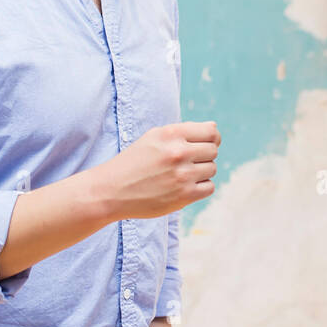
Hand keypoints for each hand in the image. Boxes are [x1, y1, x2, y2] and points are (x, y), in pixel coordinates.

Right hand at [97, 121, 219, 217]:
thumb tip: (215, 130)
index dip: (212, 138)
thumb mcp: (154, 137)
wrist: (111, 190)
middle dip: (204, 155)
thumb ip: (183, 132)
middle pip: (213, 150)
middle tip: (189, 162)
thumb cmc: (135, 161)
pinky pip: (209, 187)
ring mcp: (182, 175)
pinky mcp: (184, 196)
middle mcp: (178, 152)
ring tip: (182, 174)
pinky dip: (201, 187)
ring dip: (202, 172)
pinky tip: (185, 186)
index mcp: (171, 134)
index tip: (205, 144)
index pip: (211, 131)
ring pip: (212, 169)